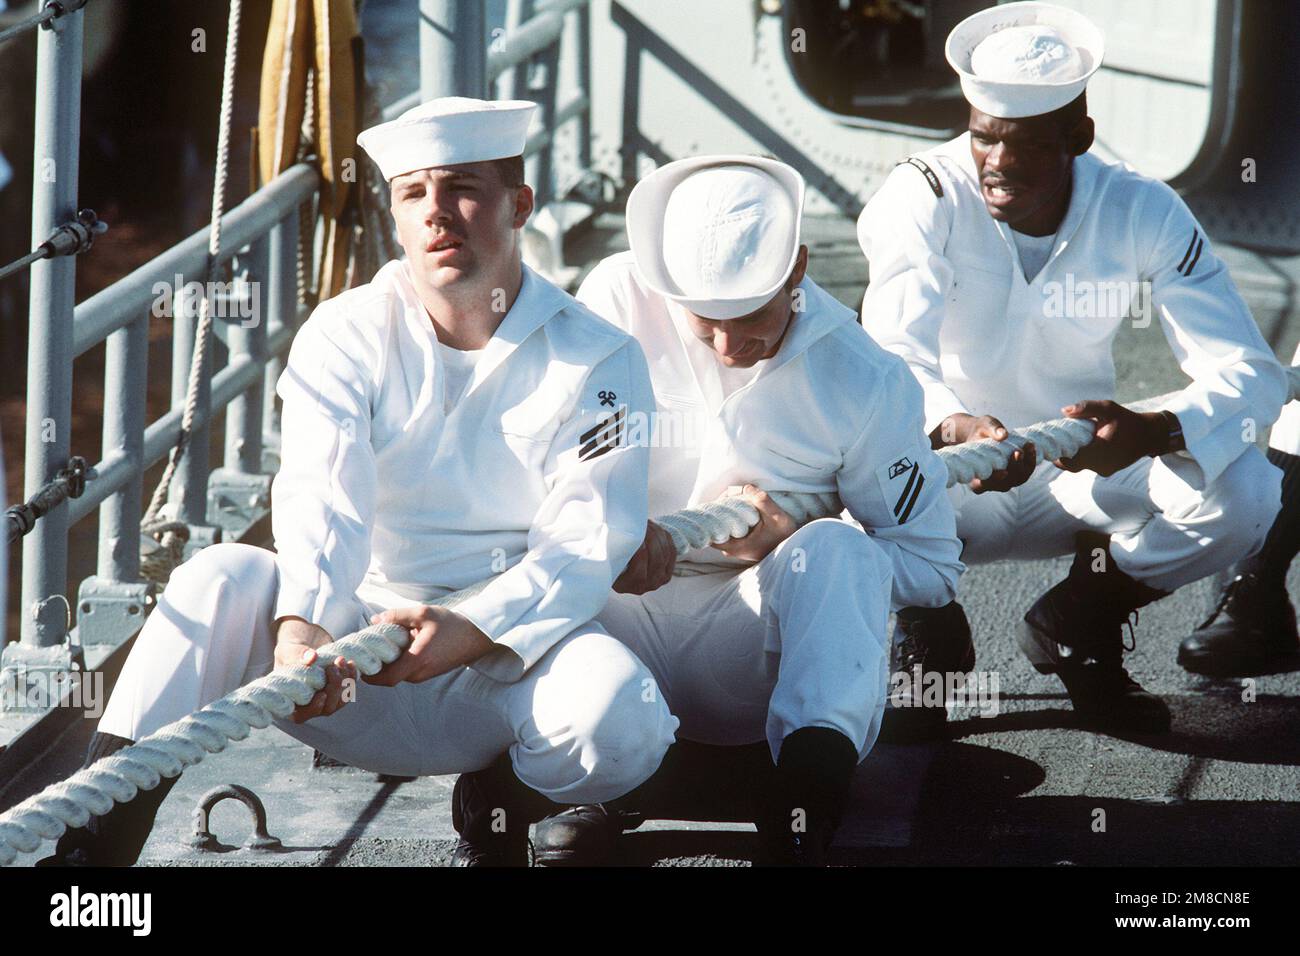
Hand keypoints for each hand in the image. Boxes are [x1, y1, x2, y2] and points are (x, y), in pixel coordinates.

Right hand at [273, 617, 356, 723]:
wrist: (305, 643)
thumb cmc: (291, 649)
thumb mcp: (288, 649)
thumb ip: (296, 654)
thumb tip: (311, 658)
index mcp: (290, 701)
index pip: (301, 716)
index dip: (313, 709)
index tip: (322, 694)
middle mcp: (308, 705)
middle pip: (326, 708)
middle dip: (333, 688)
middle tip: (332, 666)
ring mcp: (324, 700)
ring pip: (339, 702)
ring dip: (344, 682)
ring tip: (340, 660)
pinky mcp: (337, 691)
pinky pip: (348, 691)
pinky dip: (351, 678)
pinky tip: (349, 664)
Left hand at [364, 605, 492, 684]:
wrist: (477, 636)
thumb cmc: (451, 624)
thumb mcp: (423, 613)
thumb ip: (396, 616)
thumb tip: (374, 621)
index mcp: (417, 660)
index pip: (386, 679)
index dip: (369, 675)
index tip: (359, 664)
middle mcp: (420, 673)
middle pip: (389, 676)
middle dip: (377, 664)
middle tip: (369, 646)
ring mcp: (425, 675)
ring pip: (398, 673)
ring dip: (390, 661)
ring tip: (387, 641)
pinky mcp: (429, 672)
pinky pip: (408, 670)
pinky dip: (400, 661)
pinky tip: (403, 643)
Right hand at [614, 521, 676, 593]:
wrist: (621, 562)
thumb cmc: (610, 555)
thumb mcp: (607, 555)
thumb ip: (613, 550)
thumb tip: (617, 535)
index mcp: (625, 586)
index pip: (639, 574)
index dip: (640, 554)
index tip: (637, 536)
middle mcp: (644, 587)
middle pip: (656, 562)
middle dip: (651, 538)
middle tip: (644, 524)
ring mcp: (658, 580)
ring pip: (665, 554)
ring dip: (657, 535)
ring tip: (647, 524)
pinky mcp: (668, 571)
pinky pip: (671, 551)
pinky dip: (665, 538)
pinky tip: (656, 529)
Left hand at [714, 484, 798, 563]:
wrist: (796, 549)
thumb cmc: (786, 536)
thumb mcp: (777, 516)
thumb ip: (761, 500)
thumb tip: (745, 488)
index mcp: (736, 548)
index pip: (711, 532)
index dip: (712, 516)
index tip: (720, 503)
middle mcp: (732, 551)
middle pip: (716, 528)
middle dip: (721, 511)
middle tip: (730, 497)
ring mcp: (736, 549)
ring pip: (723, 528)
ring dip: (728, 514)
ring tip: (737, 501)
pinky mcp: (741, 545)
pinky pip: (730, 529)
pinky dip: (733, 519)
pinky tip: (741, 509)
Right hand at [932, 412, 1035, 493]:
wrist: (983, 432)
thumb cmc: (980, 430)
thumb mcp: (983, 426)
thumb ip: (992, 430)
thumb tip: (1003, 435)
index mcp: (974, 474)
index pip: (980, 486)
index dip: (992, 481)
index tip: (1004, 472)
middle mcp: (988, 482)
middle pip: (1004, 484)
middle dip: (1014, 468)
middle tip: (1018, 452)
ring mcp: (1003, 480)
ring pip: (1017, 480)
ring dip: (1025, 465)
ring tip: (1028, 446)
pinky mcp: (1015, 474)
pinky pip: (1025, 473)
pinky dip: (1030, 461)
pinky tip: (1031, 447)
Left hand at [1053, 400, 1165, 476]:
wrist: (1149, 435)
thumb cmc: (1127, 420)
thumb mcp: (1108, 408)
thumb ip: (1086, 408)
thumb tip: (1064, 411)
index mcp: (1098, 451)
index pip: (1068, 460)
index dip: (1057, 453)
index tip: (1051, 443)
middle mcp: (1100, 465)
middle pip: (1070, 465)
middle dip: (1062, 455)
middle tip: (1057, 442)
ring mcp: (1104, 470)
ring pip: (1080, 466)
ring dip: (1073, 455)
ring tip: (1071, 440)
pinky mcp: (1107, 471)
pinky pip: (1089, 466)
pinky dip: (1084, 457)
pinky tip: (1085, 445)